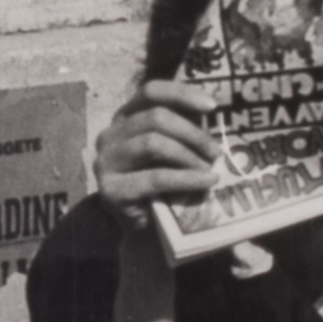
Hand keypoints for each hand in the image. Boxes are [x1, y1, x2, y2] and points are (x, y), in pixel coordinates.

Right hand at [95, 81, 223, 223]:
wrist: (147, 230)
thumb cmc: (165, 186)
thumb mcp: (174, 151)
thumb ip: (185, 131)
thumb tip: (215, 114)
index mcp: (125, 118)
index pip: (151, 92)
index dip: (182, 94)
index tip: (212, 106)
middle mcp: (110, 135)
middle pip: (155, 117)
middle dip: (193, 133)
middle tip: (216, 151)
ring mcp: (106, 161)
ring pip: (153, 143)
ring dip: (189, 155)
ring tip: (211, 169)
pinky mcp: (110, 189)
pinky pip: (155, 178)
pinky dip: (186, 179)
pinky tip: (206, 181)